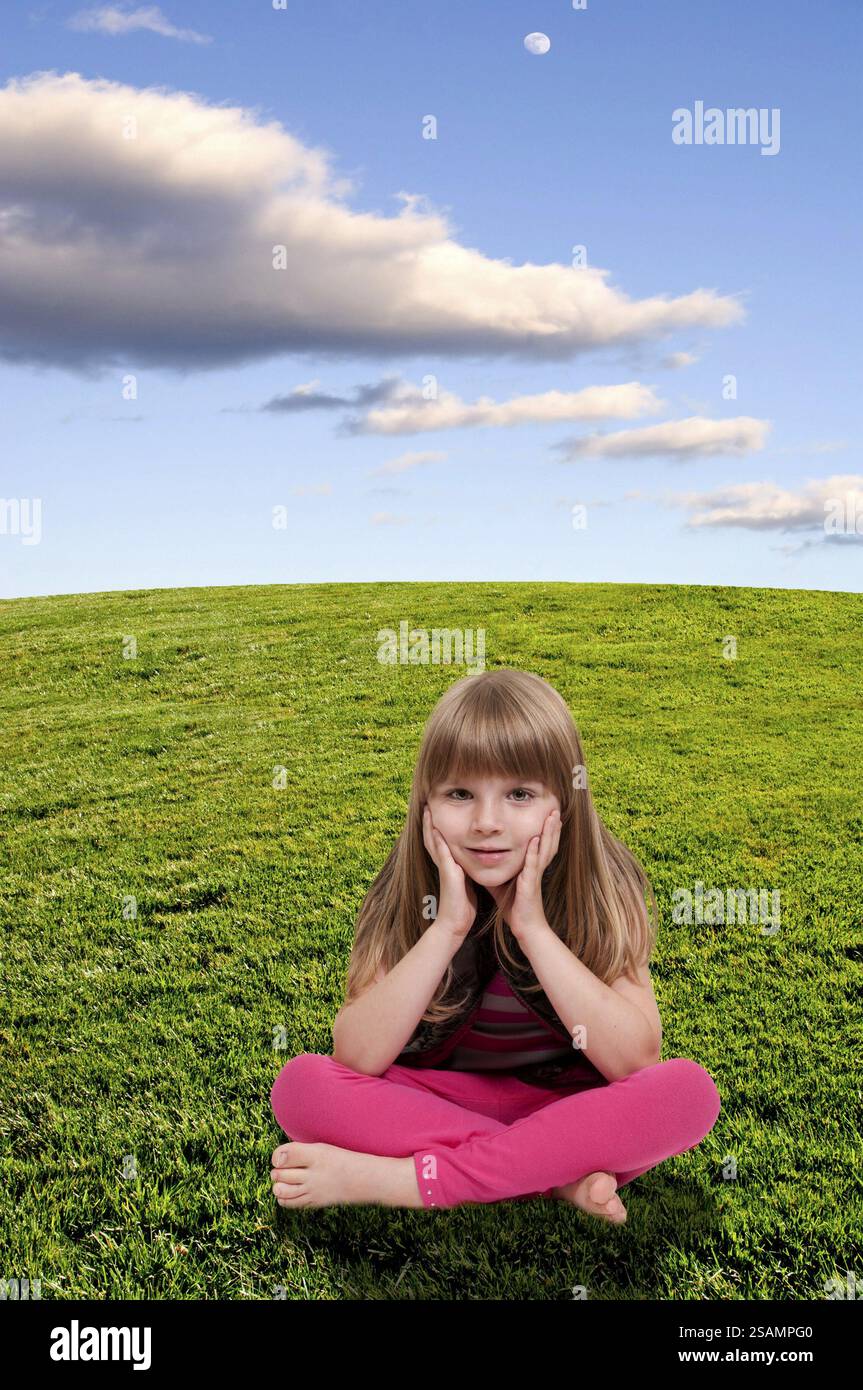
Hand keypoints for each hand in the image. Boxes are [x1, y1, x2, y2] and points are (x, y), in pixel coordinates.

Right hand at [422, 804, 477, 938]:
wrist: (455, 923)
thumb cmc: (461, 907)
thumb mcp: (465, 885)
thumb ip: (464, 874)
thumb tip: (469, 867)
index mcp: (448, 866)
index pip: (439, 843)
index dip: (435, 828)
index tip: (434, 813)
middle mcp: (443, 864)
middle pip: (432, 838)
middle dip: (429, 822)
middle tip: (426, 805)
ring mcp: (444, 867)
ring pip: (434, 842)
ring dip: (430, 826)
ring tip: (427, 810)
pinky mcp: (448, 872)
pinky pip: (442, 852)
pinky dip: (438, 839)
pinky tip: (436, 828)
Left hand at [503, 807, 560, 941]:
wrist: (525, 928)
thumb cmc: (516, 907)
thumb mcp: (503, 884)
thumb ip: (498, 870)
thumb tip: (483, 861)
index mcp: (532, 868)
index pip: (541, 844)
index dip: (545, 829)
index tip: (548, 813)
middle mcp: (536, 869)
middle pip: (548, 842)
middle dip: (551, 825)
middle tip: (555, 808)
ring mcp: (535, 875)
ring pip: (545, 849)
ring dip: (548, 832)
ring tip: (552, 816)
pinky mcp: (530, 883)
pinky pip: (533, 865)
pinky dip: (535, 851)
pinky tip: (536, 839)